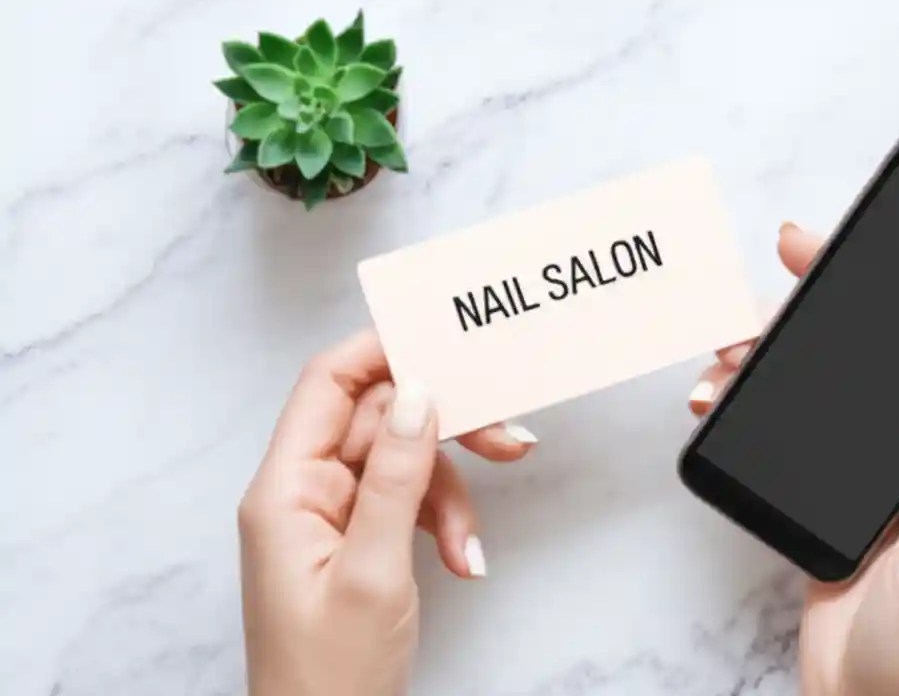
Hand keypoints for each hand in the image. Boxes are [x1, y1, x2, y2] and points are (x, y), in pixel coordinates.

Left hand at [238, 330, 537, 695]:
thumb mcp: (373, 570)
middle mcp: (304, 491)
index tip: (447, 340)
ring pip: (405, 465)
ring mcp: (331, 517)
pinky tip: (464, 561)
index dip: (385, 351)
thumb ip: (397, 477)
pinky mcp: (357, 541)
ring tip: (470, 549)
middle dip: (446, 434)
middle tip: (508, 442)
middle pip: (382, 421)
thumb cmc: (329, 675)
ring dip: (452, 497)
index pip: (329, 383)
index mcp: (286, 488)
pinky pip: (408, 504)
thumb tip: (419, 393)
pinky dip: (444, 525)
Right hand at [689, 223, 898, 695]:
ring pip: (835, 385)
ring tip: (734, 343)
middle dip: (841, 305)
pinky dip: (759, 401)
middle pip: (894, 354)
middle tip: (790, 261)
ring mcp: (881, 475)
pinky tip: (725, 393)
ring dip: (786, 353)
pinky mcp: (833, 496)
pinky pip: (799, 428)